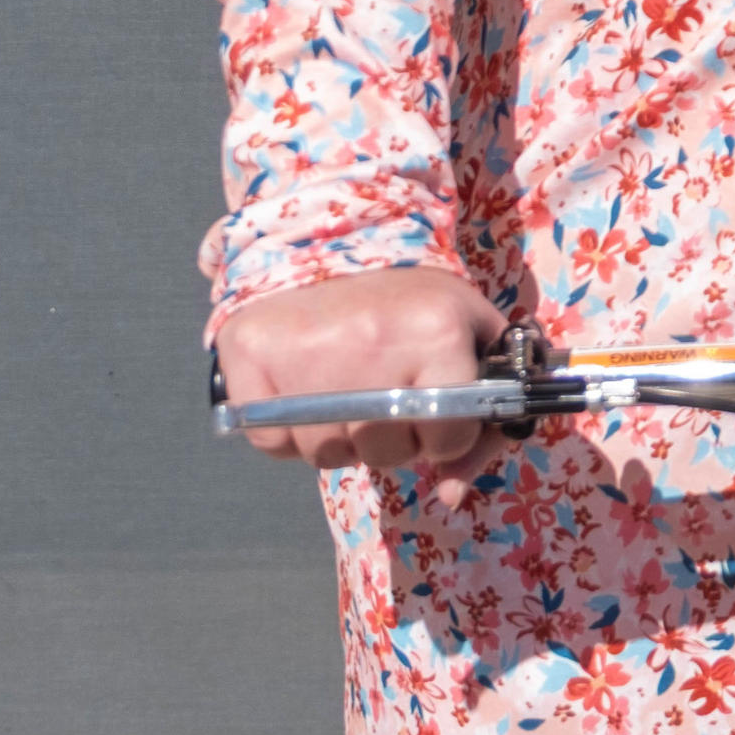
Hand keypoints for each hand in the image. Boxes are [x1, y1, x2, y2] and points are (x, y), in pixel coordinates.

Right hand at [215, 265, 506, 472]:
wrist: (326, 239)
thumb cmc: (409, 296)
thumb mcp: (471, 333)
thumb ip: (484, 416)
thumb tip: (451, 496)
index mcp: (437, 334)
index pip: (450, 439)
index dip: (445, 430)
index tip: (434, 400)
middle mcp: (373, 347)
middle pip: (387, 454)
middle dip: (394, 436)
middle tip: (387, 390)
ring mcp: (307, 359)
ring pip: (328, 456)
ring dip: (340, 434)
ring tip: (345, 382)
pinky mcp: (250, 363)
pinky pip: (274, 445)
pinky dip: (289, 430)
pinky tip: (305, 385)